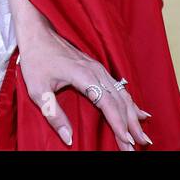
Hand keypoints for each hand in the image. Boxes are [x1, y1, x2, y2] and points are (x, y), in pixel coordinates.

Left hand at [15, 21, 152, 149]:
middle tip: (139, 146)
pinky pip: (119, 88)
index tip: (126, 141)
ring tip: (143, 136)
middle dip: (131, 126)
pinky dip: (130, 103)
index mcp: (83, 76)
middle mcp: (96, 71)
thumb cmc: (36, 60)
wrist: (38, 33)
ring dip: (134, 116)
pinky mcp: (97, 69)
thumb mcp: (37, 89)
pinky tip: (140, 113)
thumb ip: (53, 114)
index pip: (108, 104)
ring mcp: (99, 69)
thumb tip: (68, 138)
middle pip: (119, 102)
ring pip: (122, 95)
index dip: (118, 124)